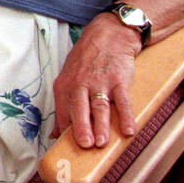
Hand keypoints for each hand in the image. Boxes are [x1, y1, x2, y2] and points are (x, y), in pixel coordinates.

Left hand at [51, 14, 140, 147]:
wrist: (108, 36)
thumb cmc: (86, 61)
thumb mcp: (68, 78)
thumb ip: (63, 107)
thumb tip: (55, 134)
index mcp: (65, 85)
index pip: (62, 111)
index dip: (64, 128)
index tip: (66, 146)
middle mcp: (80, 84)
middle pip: (79, 108)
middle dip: (81, 127)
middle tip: (84, 145)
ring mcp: (100, 82)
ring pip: (100, 106)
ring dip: (101, 125)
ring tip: (102, 143)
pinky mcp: (119, 80)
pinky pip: (123, 101)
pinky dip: (126, 116)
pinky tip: (128, 130)